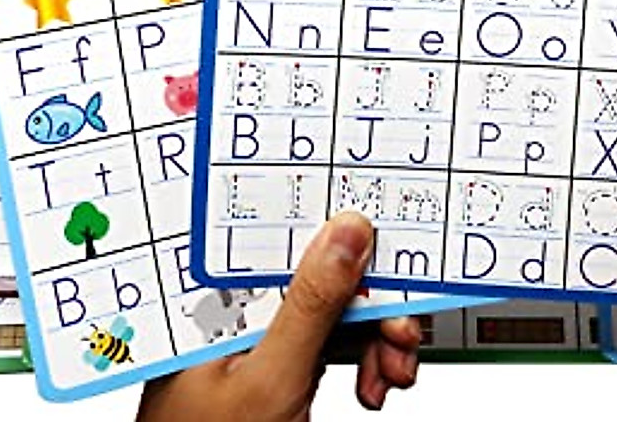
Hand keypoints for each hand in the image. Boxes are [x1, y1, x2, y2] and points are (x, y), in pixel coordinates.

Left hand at [136, 212, 419, 421]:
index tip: (386, 243)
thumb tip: (346, 231)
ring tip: (392, 371)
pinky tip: (374, 384)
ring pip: (334, 313)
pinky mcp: (280, 369)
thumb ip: (309, 305)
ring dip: (377, 337)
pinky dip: (365, 360)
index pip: (282, 240)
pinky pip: (333, 344)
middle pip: (318, 277)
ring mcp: (260, 343)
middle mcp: (236, 312)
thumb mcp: (271, 378)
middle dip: (371, 302)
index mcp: (215, 299)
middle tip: (401, 331)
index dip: (339, 236)